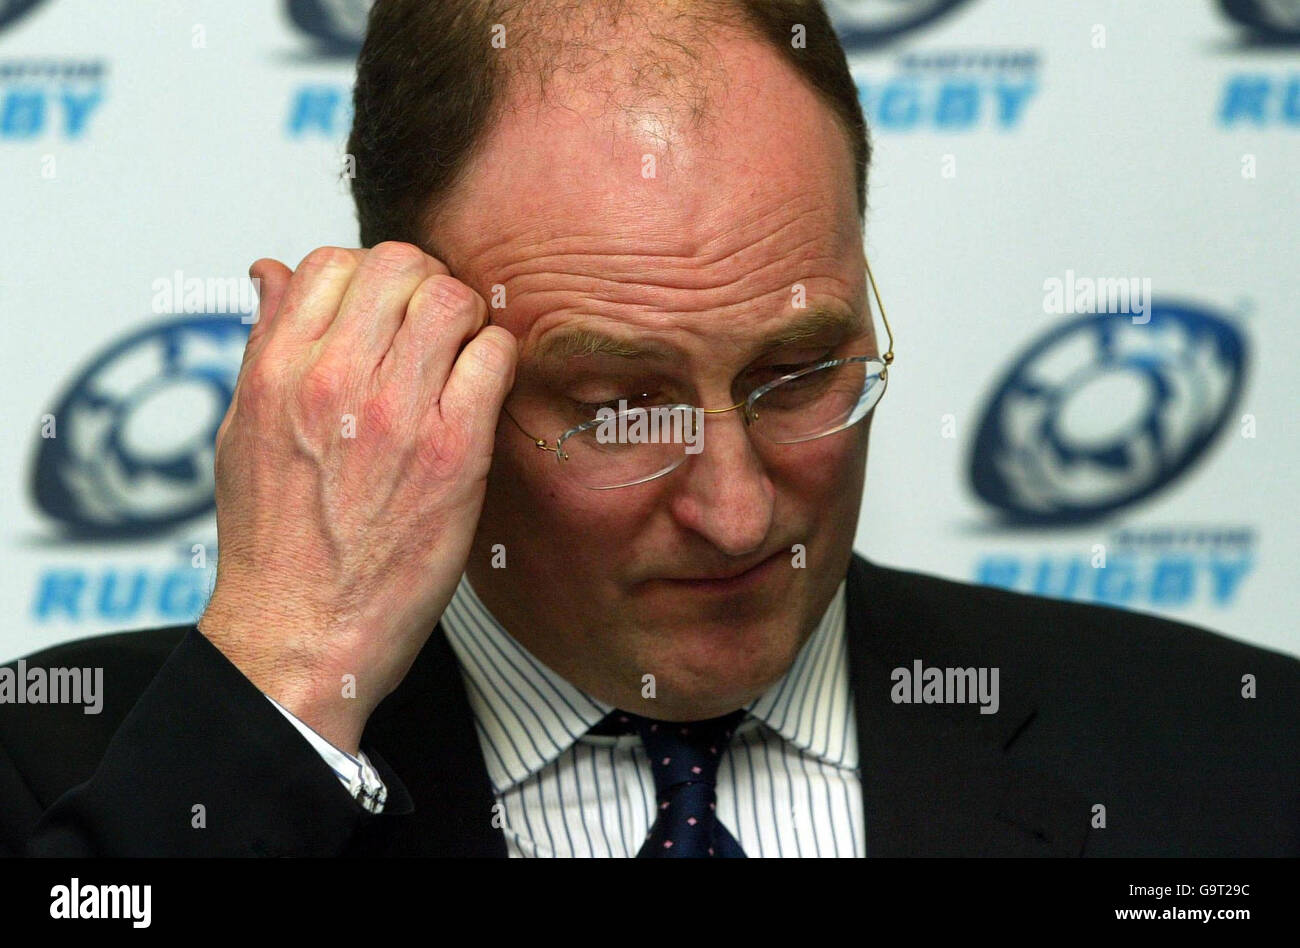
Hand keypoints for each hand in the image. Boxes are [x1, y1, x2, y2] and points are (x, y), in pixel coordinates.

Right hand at [198, 242, 516, 753]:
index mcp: (277, 371)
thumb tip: (270, 272)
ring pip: (453, 298)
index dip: (369, 276)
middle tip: (435, 326)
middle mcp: (332, 379)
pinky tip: (482, 395)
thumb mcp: (242, 431)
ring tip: (461, 360)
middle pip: (400, 264)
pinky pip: (495, 357)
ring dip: (467, 318)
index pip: (331, 261)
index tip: (386, 310)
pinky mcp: (452, 451)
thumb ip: (263, 344)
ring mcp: (396, 412)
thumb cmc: (273, 545)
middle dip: (424, 284)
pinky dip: (498, 360)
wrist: (301, 632)